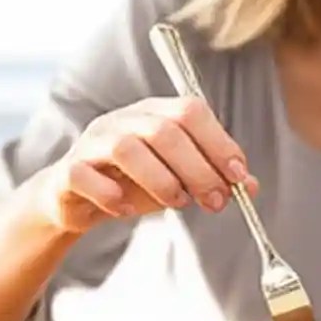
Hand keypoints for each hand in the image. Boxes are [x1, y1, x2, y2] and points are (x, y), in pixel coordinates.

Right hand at [29, 97, 258, 233]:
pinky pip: (85, 175)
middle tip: (216, 201)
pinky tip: (125, 209)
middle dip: (198, 169)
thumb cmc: (134, 183)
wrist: (77, 200)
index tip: (239, 176)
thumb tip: (252, 185)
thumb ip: (214, 177)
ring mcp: (92, 142)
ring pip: (127, 148)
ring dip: (161, 180)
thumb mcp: (180, 179)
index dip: (219, 142)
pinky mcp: (68, 170)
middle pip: (164, 131)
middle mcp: (122, 120)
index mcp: (154, 114)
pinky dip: (111, 194)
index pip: (190, 111)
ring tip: (177, 203)